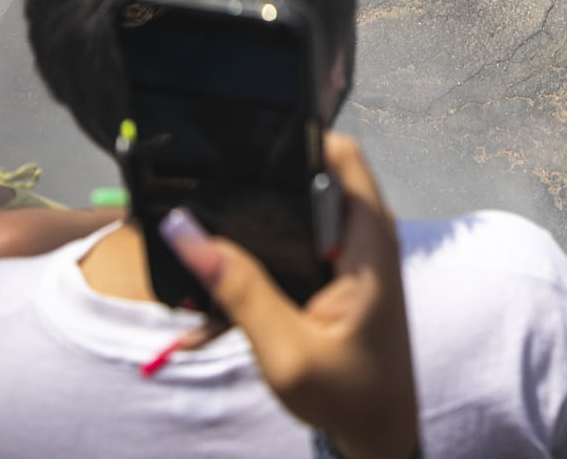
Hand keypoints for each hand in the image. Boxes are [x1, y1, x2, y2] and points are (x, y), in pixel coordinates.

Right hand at [161, 133, 417, 458]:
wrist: (378, 439)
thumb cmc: (351, 397)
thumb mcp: (286, 349)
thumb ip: (239, 288)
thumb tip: (188, 231)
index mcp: (367, 242)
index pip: (340, 155)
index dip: (294, 137)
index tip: (238, 143)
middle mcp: (364, 238)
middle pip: (305, 180)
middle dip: (251, 190)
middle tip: (197, 204)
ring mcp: (351, 256)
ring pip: (290, 219)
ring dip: (245, 238)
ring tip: (194, 260)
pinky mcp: (335, 276)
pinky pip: (290, 253)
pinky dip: (254, 271)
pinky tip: (210, 310)